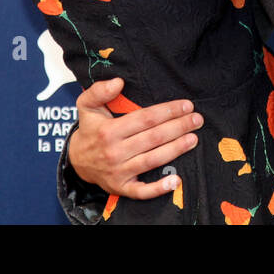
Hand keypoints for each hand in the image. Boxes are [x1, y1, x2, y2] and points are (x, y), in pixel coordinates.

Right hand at [67, 78, 201, 198]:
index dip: (168, 111)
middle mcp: (114, 152)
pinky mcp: (121, 188)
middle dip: (178, 127)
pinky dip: (159, 188)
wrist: (76, 160)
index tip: (186, 105)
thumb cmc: (89, 129)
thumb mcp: (86, 105)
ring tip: (194, 139)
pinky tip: (176, 181)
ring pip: (152, 160)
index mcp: (109, 131)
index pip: (145, 119)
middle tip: (197, 120)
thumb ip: (99, 90)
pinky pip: (142, 191)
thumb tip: (118, 82)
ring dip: (176, 150)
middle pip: (153, 138)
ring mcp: (118, 172)